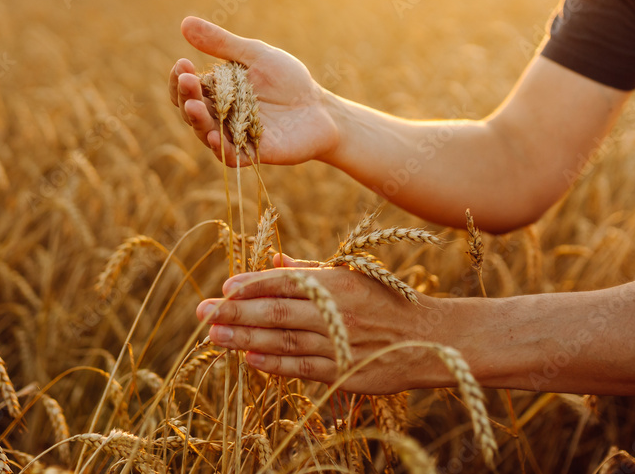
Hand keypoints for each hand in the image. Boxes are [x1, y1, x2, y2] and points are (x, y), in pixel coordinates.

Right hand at [169, 17, 339, 165]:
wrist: (320, 108)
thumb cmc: (288, 80)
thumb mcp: (255, 55)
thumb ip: (222, 43)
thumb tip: (184, 22)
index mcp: (216, 92)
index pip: (187, 89)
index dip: (179, 79)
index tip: (182, 64)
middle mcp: (219, 116)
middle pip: (191, 110)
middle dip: (185, 95)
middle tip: (188, 79)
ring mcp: (233, 136)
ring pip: (205, 133)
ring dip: (197, 120)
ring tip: (194, 106)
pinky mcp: (251, 154)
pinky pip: (229, 156)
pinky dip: (219, 148)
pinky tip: (213, 136)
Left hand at [196, 253, 448, 393]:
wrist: (431, 339)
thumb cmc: (386, 302)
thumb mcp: (353, 275)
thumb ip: (310, 270)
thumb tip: (273, 261)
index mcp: (336, 283)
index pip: (285, 282)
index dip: (253, 284)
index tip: (225, 287)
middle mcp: (335, 313)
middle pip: (276, 312)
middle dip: (236, 312)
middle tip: (203, 312)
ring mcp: (338, 344)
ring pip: (282, 341)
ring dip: (245, 339)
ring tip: (214, 337)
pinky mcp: (343, 373)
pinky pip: (301, 367)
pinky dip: (273, 364)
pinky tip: (248, 359)